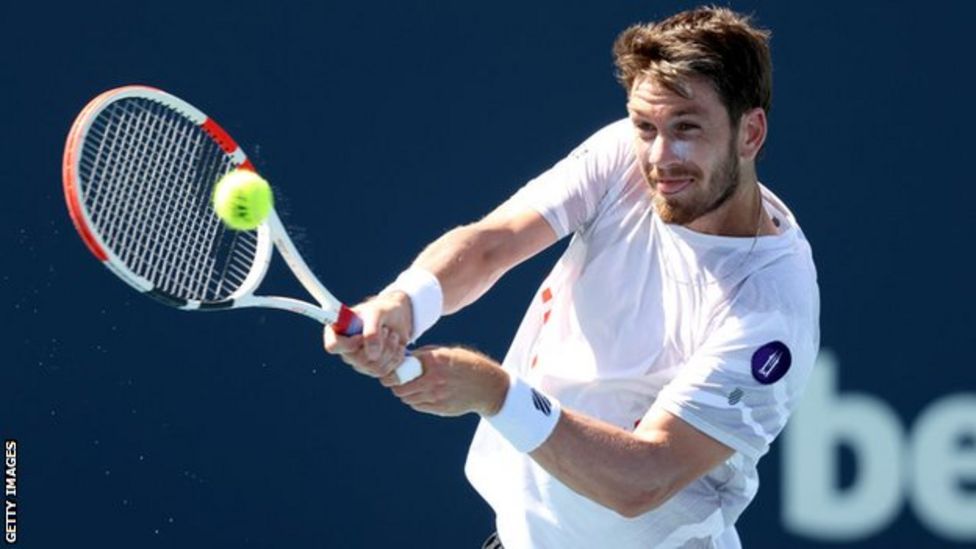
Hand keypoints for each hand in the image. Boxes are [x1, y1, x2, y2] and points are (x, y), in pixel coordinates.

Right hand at [323, 291, 412, 377]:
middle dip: (379, 344)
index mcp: (338, 331)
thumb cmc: (382, 311)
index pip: (332, 345)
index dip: (348, 344)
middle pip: (358, 360)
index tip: (362, 335)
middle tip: (386, 329)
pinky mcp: (373, 369)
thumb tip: (372, 355)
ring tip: (393, 335)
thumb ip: (371, 330)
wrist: (399, 317)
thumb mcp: (377, 312)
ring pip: (374, 368)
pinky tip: (398, 346)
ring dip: (390, 350)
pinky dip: (396, 359)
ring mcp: (359, 361)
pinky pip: (385, 373)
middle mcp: (346, 349)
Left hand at [380, 346, 508, 416]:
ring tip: (408, 388)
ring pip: (408, 398)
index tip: (389, 371)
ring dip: (404, 393)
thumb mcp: (448, 352)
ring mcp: (437, 396)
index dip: (392, 371)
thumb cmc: (467, 365)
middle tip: (395, 381)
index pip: (402, 368)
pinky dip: (414, 401)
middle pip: (401, 387)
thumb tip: (404, 357)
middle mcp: (434, 379)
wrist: (488, 387)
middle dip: (395, 384)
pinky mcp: (440, 408)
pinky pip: (418, 406)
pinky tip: (419, 395)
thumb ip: (426, 354)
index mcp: (434, 361)